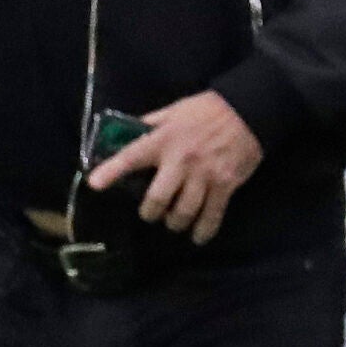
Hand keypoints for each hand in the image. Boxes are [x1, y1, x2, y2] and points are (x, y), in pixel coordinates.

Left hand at [83, 89, 263, 243]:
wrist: (250, 110)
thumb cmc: (208, 109)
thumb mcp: (175, 110)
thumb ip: (152, 124)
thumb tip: (126, 134)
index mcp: (165, 139)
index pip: (132, 156)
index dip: (111, 171)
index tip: (95, 184)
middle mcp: (181, 160)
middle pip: (157, 199)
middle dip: (150, 213)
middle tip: (151, 213)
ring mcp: (205, 175)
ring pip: (183, 212)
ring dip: (174, 223)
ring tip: (174, 222)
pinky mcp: (225, 185)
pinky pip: (212, 216)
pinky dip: (203, 231)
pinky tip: (198, 237)